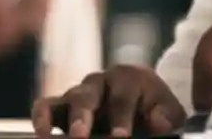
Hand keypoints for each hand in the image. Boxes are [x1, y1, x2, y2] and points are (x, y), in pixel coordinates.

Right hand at [32, 66, 186, 138]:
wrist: (146, 105)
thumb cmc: (157, 110)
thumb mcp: (170, 113)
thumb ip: (166, 117)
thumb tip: (158, 122)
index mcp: (130, 78)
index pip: (122, 98)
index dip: (120, 119)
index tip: (120, 137)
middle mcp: (101, 81)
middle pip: (88, 96)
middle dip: (83, 118)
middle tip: (81, 137)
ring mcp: (80, 92)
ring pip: (67, 99)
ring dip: (63, 119)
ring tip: (52, 136)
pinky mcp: (64, 106)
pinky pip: (46, 105)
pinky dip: (41, 117)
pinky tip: (42, 134)